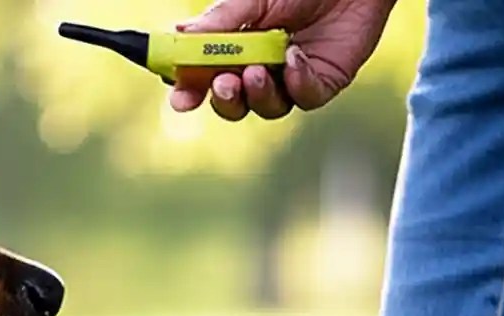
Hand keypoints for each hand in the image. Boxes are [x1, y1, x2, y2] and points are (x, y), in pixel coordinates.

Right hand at [170, 0, 395, 120]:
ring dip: (257, 94)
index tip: (181, 99)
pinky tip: (294, 56)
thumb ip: (220, 21)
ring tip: (259, 69)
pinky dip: (296, 83)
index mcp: (235, 49)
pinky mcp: (322, 82)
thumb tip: (181, 34)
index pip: (204, 79)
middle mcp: (260, 69)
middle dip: (224, 100)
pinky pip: (304, 98)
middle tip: (223, 84)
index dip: (189, 92)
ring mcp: (291, 79)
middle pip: (233, 103)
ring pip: (267, 108)